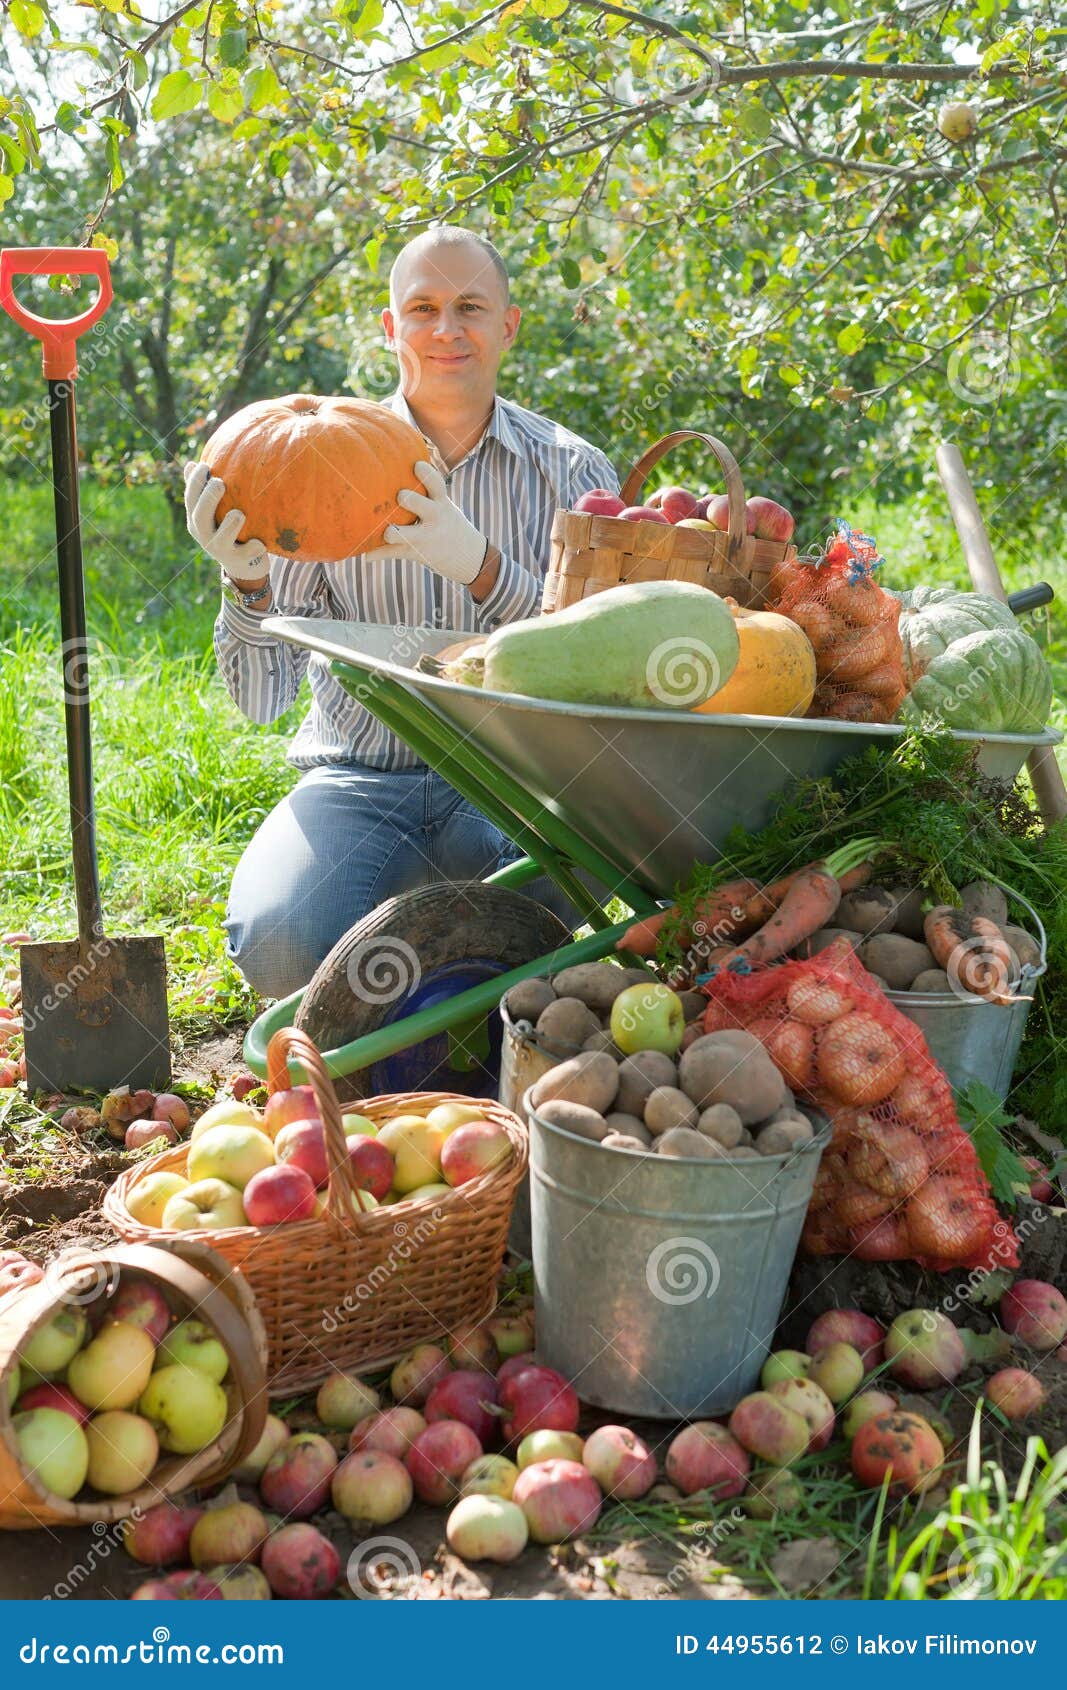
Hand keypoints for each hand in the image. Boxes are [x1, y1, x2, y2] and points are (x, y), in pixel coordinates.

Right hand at [184, 461, 269, 583]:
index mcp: (196, 519)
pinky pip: (244, 555)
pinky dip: (252, 549)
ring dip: (229, 526)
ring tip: (238, 514)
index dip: (194, 483)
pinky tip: (261, 544)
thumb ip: (204, 491)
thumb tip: (193, 463)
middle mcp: (204, 535)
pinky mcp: (238, 561)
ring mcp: (220, 550)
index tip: (205, 465)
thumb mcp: (215, 512)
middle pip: (200, 517)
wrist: (243, 566)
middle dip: (208, 500)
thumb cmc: (229, 529)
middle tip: (220, 483)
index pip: (190, 499)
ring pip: (220, 539)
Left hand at [363, 460, 487, 585]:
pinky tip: (366, 555)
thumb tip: (400, 454)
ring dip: (393, 533)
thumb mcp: (442, 503)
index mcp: (440, 502)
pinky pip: (394, 553)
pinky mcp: (415, 553)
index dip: (426, 474)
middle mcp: (435, 518)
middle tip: (400, 496)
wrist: (467, 556)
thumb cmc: (445, 520)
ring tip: (386, 532)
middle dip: (409, 500)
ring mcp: (425, 537)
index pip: (436, 484)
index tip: (416, 465)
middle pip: (422, 506)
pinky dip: (378, 554)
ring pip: (406, 535)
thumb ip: (426, 486)